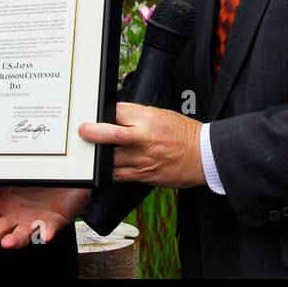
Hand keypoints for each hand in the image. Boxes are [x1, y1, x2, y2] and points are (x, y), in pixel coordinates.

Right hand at [0, 187, 89, 247]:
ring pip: (20, 235)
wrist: (65, 182)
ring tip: (6, 242)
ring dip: (13, 240)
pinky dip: (47, 233)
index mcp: (1, 205)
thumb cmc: (35, 179)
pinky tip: (45, 235)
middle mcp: (14, 217)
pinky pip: (50, 229)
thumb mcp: (12, 176)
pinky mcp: (53, 222)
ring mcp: (33, 221)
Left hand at [79, 102, 206, 188]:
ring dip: (98, 155)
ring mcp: (142, 158)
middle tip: (83, 131)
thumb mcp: (162, 114)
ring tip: (90, 152)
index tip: (95, 114)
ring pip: (110, 158)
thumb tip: (115, 116)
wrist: (204, 155)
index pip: (117, 111)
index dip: (103, 112)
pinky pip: (118, 175)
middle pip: (110, 134)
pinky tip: (103, 168)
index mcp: (148, 118)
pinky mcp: (144, 175)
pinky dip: (108, 172)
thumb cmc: (184, 133)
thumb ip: (138, 115)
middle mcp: (143, 137)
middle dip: (92, 133)